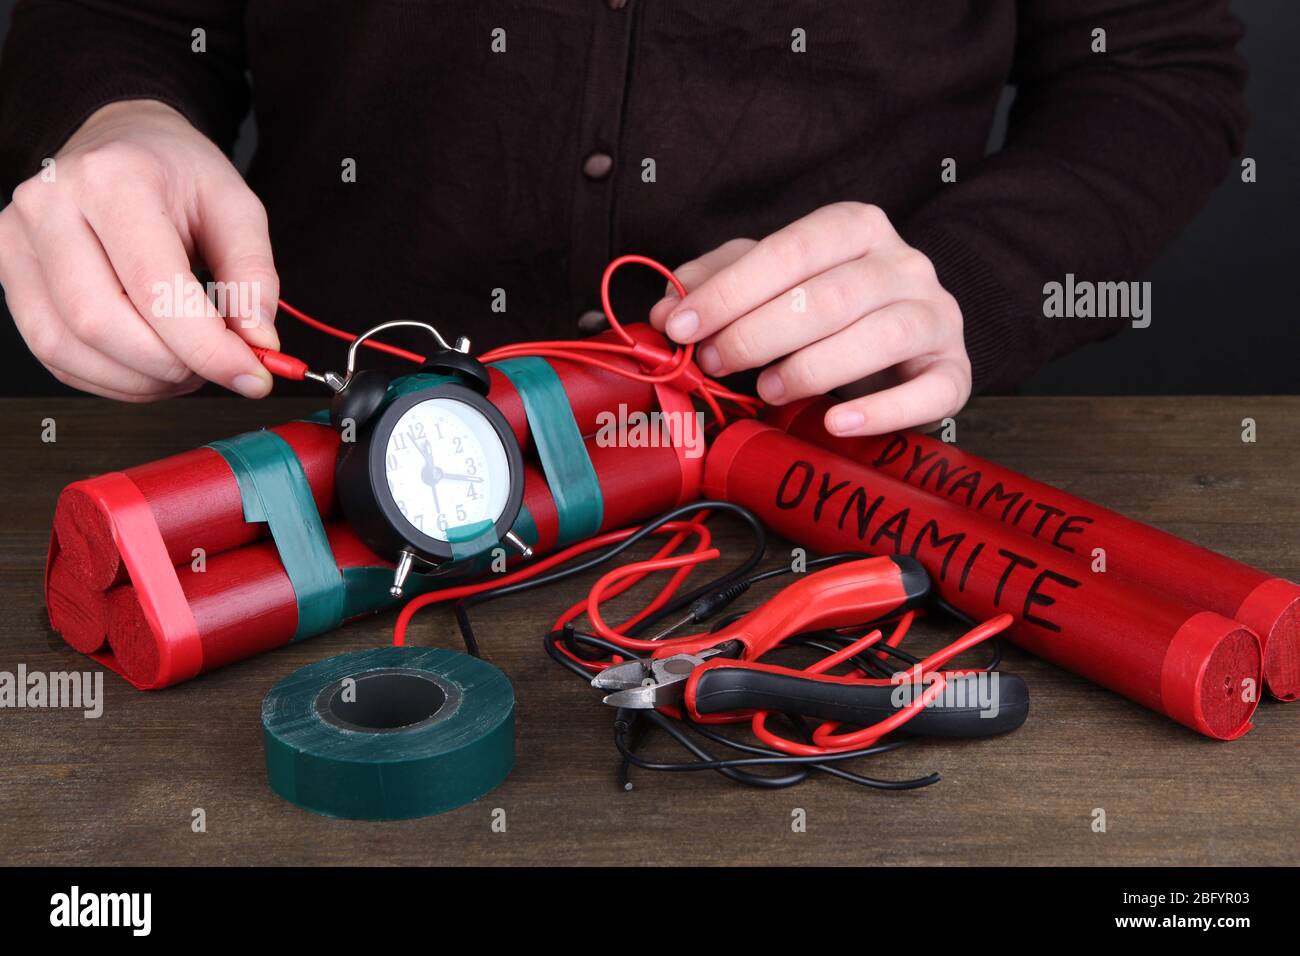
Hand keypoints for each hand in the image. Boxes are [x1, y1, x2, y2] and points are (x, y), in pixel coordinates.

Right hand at [0, 99, 278, 400]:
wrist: (122, 143)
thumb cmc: (177, 175)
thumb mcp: (237, 208)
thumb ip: (254, 277)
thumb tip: (258, 344)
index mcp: (114, 180)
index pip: (153, 285)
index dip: (204, 346)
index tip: (250, 374)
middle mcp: (50, 206)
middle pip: (100, 321)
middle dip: (170, 365)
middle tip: (217, 368)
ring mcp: (18, 242)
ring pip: (67, 346)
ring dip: (139, 380)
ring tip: (186, 368)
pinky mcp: (10, 277)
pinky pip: (53, 354)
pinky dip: (110, 379)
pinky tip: (149, 368)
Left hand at [648, 202, 970, 435]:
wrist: (904, 336)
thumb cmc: (825, 308)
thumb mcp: (769, 281)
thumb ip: (718, 284)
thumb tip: (666, 309)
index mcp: (856, 227)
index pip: (791, 250)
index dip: (731, 290)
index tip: (681, 325)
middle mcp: (905, 263)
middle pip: (831, 295)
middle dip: (758, 333)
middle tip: (713, 363)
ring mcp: (936, 316)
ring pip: (879, 336)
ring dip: (811, 369)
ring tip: (766, 391)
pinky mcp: (955, 370)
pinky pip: (930, 392)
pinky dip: (881, 412)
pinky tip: (835, 423)